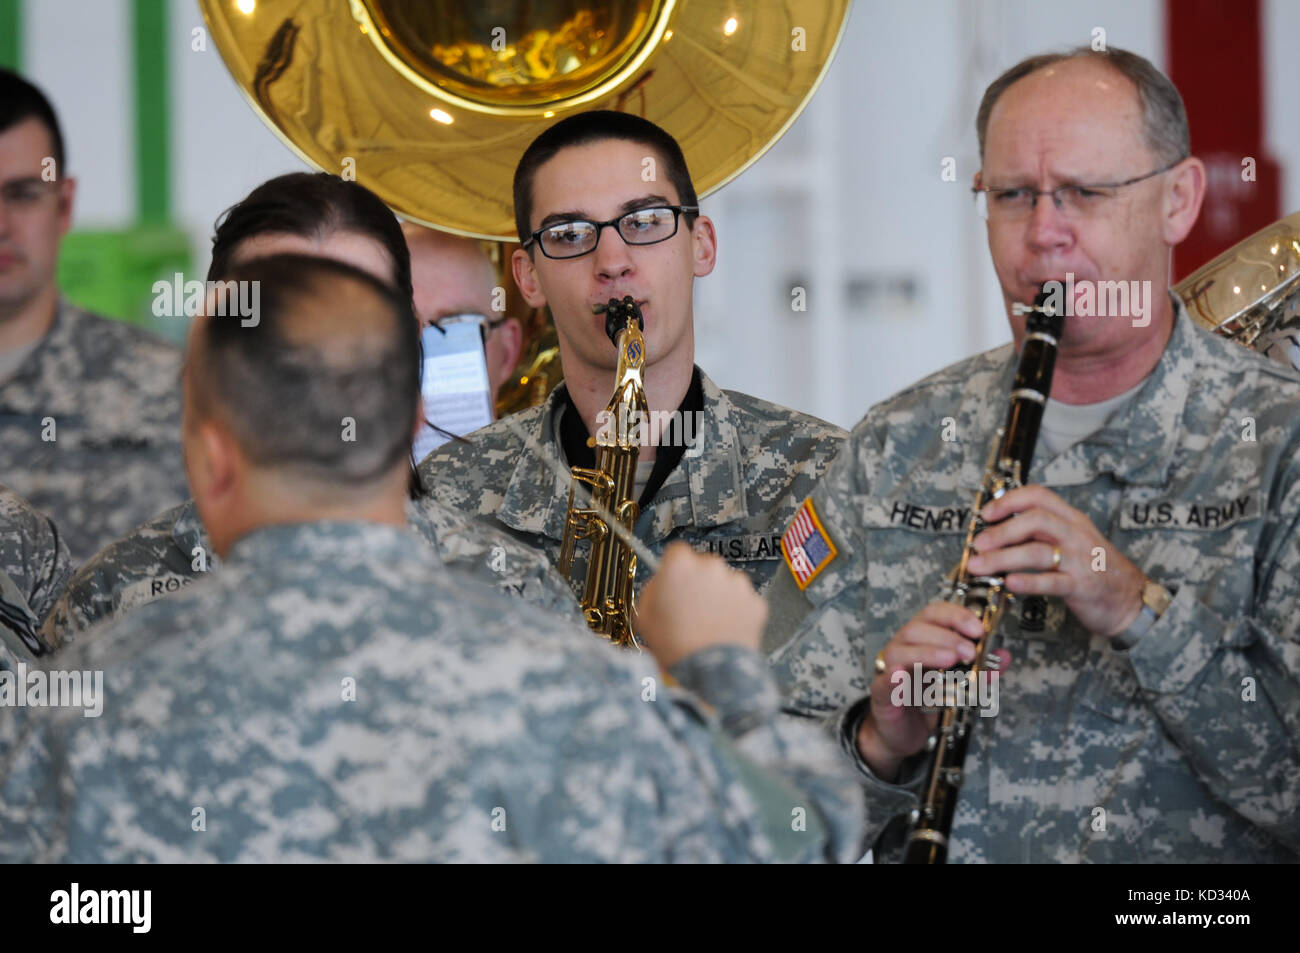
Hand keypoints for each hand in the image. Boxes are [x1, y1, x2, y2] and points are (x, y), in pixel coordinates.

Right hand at [636, 543, 765, 669]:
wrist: (710, 672)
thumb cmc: (674, 645)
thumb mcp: (645, 615)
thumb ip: (653, 590)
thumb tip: (662, 584)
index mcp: (680, 565)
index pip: (677, 552)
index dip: (674, 567)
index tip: (674, 580)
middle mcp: (712, 567)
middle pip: (704, 565)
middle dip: (698, 582)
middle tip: (691, 608)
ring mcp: (737, 583)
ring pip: (726, 582)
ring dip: (719, 596)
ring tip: (709, 623)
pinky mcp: (756, 601)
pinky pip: (744, 601)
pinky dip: (737, 612)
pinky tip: (725, 630)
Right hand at [856, 601, 1000, 779]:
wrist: (903, 733)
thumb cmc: (927, 702)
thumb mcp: (959, 684)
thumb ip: (981, 670)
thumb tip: (1004, 657)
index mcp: (922, 640)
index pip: (934, 614)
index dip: (956, 616)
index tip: (978, 629)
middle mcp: (904, 649)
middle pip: (917, 628)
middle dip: (947, 637)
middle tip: (970, 651)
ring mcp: (890, 669)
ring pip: (901, 651)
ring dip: (927, 652)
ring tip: (950, 660)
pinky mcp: (881, 693)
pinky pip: (884, 681)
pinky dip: (893, 678)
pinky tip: (902, 676)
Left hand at [963, 485, 1146, 636]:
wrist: (1132, 600)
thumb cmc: (1095, 570)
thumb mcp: (1072, 541)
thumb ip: (1040, 533)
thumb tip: (998, 530)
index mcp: (1071, 520)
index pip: (1038, 496)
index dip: (1009, 500)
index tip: (986, 514)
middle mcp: (1076, 535)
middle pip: (1035, 520)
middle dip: (1001, 531)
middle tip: (978, 545)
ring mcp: (1080, 561)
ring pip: (1037, 551)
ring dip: (1003, 558)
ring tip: (980, 566)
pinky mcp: (1081, 587)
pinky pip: (1051, 582)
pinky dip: (1027, 582)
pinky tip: (1008, 583)